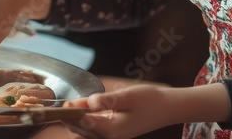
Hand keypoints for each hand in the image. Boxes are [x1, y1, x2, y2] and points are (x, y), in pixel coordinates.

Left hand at [63, 83, 231, 138]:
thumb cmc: (150, 101)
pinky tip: (82, 108)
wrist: (167, 108)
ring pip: (86, 131)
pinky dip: (86, 120)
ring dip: (77, 120)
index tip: (65, 104)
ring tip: (71, 106)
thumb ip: (109, 100)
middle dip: (71, 119)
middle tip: (64, 104)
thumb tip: (91, 101)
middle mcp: (110, 137)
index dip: (72, 115)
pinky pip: (95, 128)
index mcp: (112, 130)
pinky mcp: (114, 131)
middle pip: (82, 132)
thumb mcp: (129, 96)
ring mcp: (112, 136)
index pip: (84, 124)